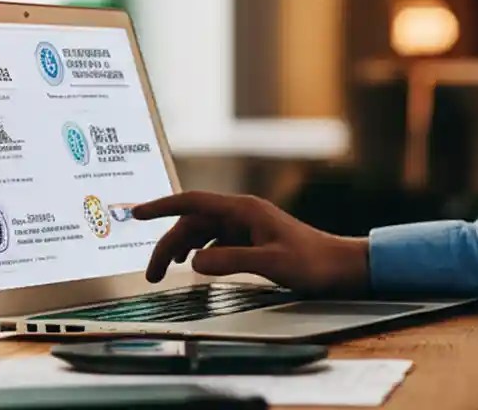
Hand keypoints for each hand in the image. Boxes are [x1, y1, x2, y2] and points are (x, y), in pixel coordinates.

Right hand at [133, 191, 369, 295]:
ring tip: (164, 272)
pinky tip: (195, 265)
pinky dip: (200, 252)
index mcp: (244, 210)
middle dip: (167, 244)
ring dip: (181, 249)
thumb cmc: (312, 262)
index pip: (193, 202)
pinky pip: (217, 241)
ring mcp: (248, 226)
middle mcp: (243, 213)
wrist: (341, 266)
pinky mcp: (254, 240)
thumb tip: (193, 262)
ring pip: (203, 233)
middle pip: (193, 222)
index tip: (136, 213)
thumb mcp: (270, 263)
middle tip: (150, 274)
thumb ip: (231, 261)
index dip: (162, 206)